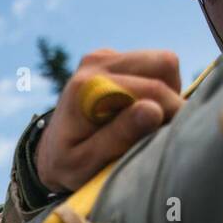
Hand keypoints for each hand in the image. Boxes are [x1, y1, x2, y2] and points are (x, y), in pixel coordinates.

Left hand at [36, 48, 182, 192]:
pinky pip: (153, 66)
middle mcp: (96, 63)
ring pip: (163, 63)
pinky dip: (157, 89)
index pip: (153, 89)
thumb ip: (119, 137)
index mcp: (88, 87)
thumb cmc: (68, 164)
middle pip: (163, 65)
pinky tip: (138, 112)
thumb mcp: (86, 162)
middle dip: (171, 100)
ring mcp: (104, 57)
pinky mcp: (113, 59)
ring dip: (166, 94)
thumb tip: (153, 110)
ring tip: (148, 123)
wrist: (50, 151)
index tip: (169, 138)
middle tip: (159, 130)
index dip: (171, 113)